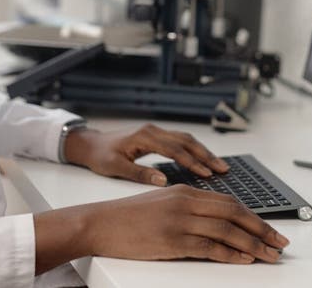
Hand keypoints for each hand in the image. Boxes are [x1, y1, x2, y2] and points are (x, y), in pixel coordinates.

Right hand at [33, 185, 289, 271]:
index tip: (271, 229)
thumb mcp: (161, 202)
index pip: (230, 202)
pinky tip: (245, 259)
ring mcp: (180, 221)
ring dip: (254, 244)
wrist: (99, 223)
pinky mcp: (172, 241)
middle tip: (281, 243)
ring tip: (270, 256)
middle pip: (235, 213)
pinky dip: (232, 254)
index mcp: (185, 191)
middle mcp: (186, 202)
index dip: (255, 216)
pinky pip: (210, 248)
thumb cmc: (127, 217)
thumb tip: (216, 220)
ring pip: (228, 231)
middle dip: (262, 229)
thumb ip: (188, 207)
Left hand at [63, 123, 228, 184]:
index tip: (206, 173)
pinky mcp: (155, 136)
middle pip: (185, 141)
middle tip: (222, 169)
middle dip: (205, 155)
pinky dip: (193, 150)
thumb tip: (163, 181)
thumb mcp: (116, 168)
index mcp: (144, 137)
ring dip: (202, 151)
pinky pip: (179, 141)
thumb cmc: (100, 156)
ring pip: (185, 139)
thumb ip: (140, 174)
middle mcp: (152, 131)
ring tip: (218, 165)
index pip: (174, 150)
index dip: (192, 162)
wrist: (89, 145)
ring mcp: (154, 132)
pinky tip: (203, 160)